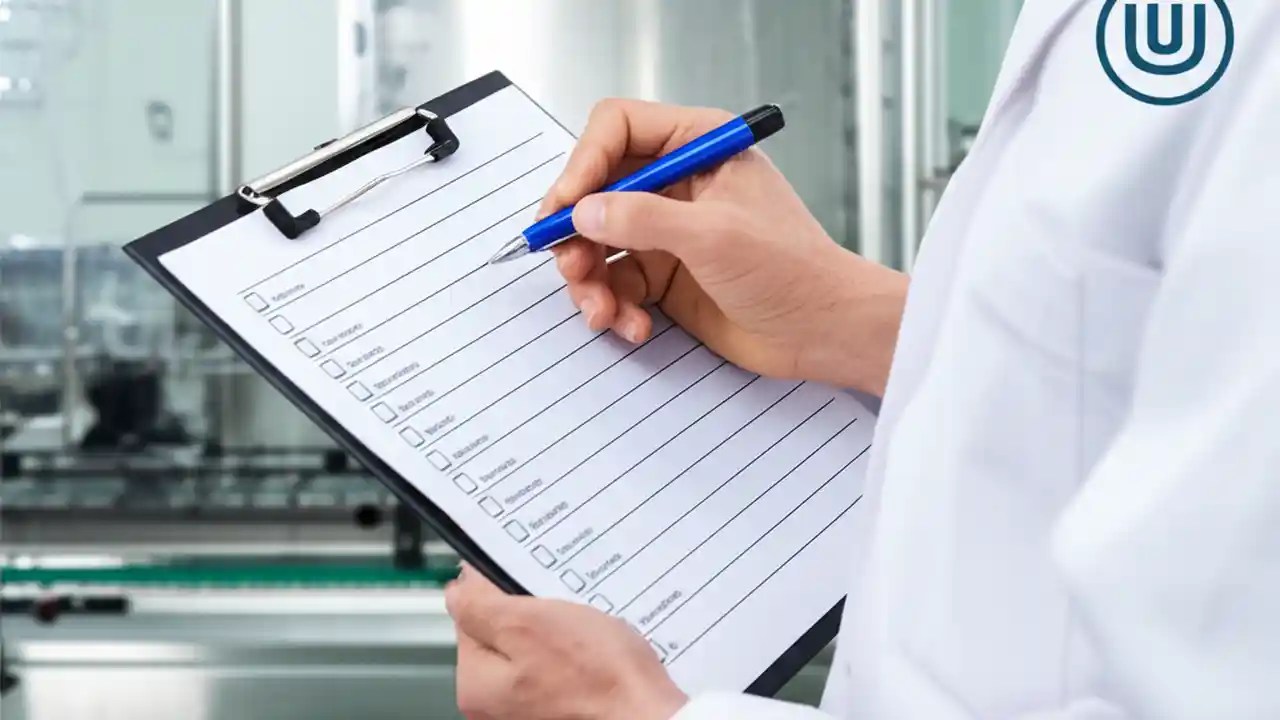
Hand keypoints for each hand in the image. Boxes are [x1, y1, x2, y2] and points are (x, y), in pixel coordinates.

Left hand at [445, 564, 687, 719]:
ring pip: (535, 654)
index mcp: (475, 686)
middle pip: (503, 637)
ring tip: (587, 637)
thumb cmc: (600, 679)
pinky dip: (576, 660)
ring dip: (559, 637)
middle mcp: (493, 710)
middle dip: (534, 618)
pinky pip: (559, 674)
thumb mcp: (530, 624)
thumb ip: (482, 605)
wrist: (651, 718)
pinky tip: (596, 658)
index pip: (473, 615)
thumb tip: (459, 589)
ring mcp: (527, 716)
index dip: (503, 593)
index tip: (532, 589)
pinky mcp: (560, 715)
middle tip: (567, 615)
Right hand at [543, 99, 906, 395]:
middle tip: (570, 265)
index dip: (584, 163)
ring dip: (589, 280)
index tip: (567, 207)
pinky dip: (614, 307)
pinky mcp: (666, 274)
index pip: (618, 129)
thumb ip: (643, 218)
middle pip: (597, 188)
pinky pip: (616, 283)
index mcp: (698, 145)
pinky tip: (632, 327)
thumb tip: (585, 211)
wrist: (824, 330)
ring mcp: (669, 229)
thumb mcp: (713, 235)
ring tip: (602, 311)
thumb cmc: (792, 270)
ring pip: (598, 241)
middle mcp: (678, 181)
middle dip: (577, 231)